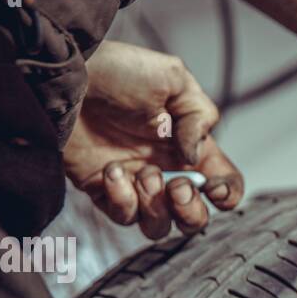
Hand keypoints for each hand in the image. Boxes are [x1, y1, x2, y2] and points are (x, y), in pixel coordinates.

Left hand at [64, 41, 243, 238]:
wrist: (68, 76)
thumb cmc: (119, 71)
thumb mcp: (174, 79)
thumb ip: (199, 117)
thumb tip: (194, 157)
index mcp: (190, 146)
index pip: (223, 183)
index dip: (228, 195)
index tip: (213, 188)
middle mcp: (166, 170)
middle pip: (194, 218)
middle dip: (191, 211)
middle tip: (176, 186)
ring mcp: (135, 184)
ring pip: (160, 226)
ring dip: (157, 207)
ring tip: (144, 174)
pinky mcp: (104, 191)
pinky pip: (123, 216)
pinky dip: (122, 199)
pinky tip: (112, 171)